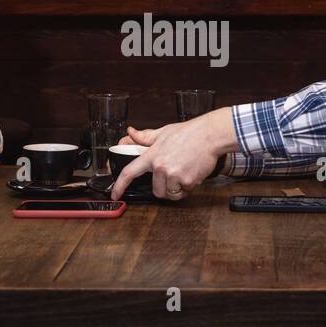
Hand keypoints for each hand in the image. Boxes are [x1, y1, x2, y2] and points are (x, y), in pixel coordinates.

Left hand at [112, 108, 236, 199]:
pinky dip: (189, 186)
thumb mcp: (163, 132)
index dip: (119, 186)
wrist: (210, 135)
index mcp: (151, 155)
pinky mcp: (187, 181)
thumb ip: (145, 137)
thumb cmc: (189, 133)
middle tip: (174, 175)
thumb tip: (131, 132)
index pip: (129, 172)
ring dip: (177, 188)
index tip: (115, 194)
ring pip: (170, 193)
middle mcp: (160, 166)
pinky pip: (185, 192)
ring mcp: (173, 174)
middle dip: (165, 187)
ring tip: (184, 172)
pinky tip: (192, 173)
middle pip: (156, 191)